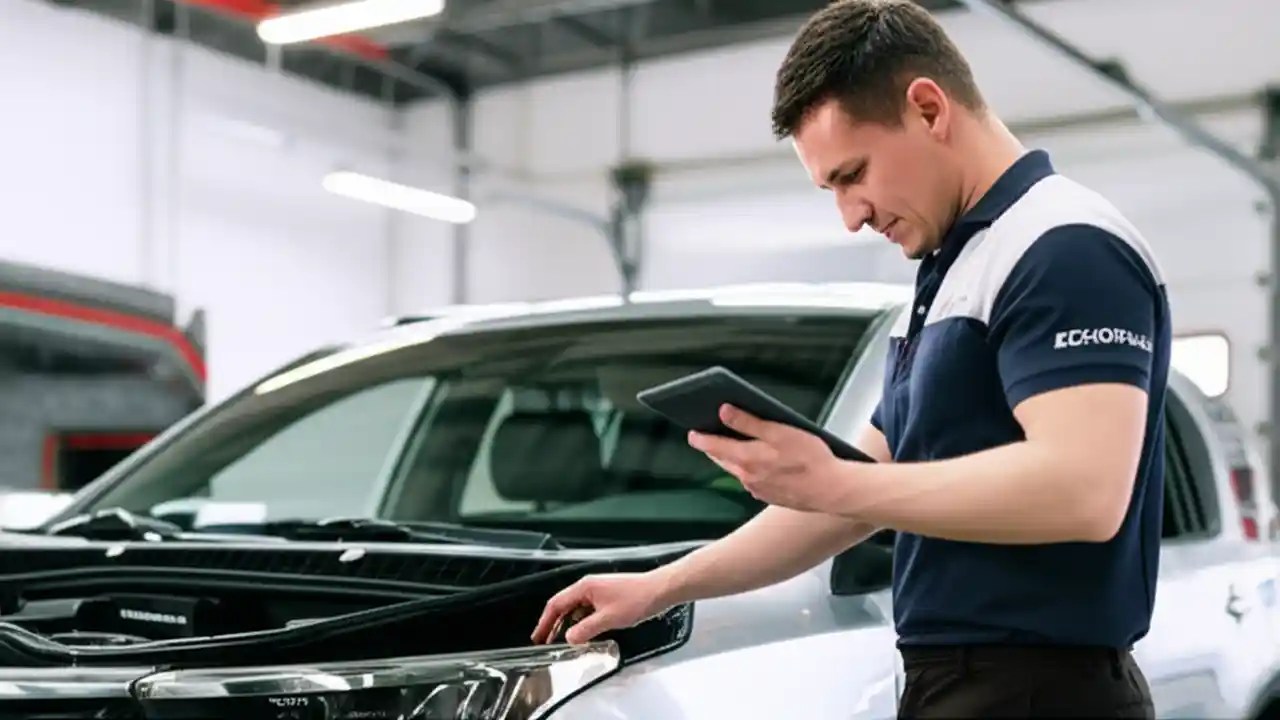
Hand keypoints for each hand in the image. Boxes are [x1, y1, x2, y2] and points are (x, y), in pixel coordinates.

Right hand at [530, 572, 670, 644]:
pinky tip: (585, 632)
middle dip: (553, 624)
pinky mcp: (608, 596)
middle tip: (546, 641)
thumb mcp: (608, 618)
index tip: (538, 636)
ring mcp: (598, 591)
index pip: (556, 604)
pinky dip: (582, 621)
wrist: (659, 590)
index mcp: (584, 587)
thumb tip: (569, 638)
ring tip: (563, 640)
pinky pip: (588, 610)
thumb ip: (586, 629)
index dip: (545, 621)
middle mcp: (588, 587)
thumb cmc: (637, 598)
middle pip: (564, 606)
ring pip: (576, 608)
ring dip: (569, 624)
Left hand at [688, 404, 842, 512]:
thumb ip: (749, 422)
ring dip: (733, 457)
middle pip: (723, 459)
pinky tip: (761, 460)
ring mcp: (758, 489)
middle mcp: (747, 477)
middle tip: (709, 434)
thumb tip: (723, 411)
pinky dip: (751, 469)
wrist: (833, 491)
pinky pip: (753, 480)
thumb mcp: (779, 431)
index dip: (700, 437)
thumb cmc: (810, 458)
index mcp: (746, 459)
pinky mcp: (771, 496)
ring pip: (738, 470)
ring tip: (734, 443)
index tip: (691, 431)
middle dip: (715, 446)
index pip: (713, 446)